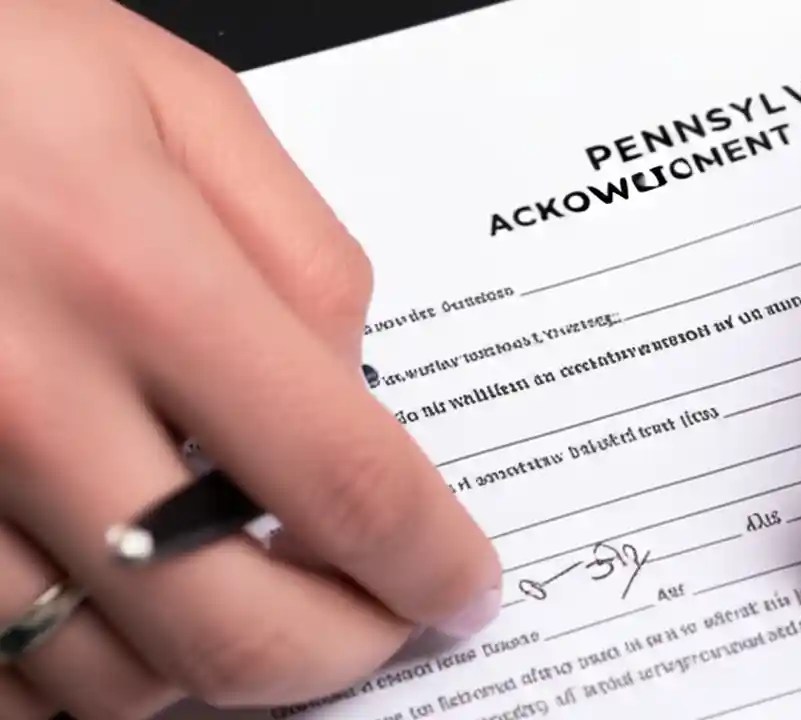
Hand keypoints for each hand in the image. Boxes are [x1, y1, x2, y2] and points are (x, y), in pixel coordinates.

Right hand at [0, 1, 498, 716]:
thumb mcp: (175, 100)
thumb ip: (301, 258)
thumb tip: (355, 398)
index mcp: (137, 276)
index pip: (342, 480)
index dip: (427, 563)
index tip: (459, 588)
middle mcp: (24, 400)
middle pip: (234, 628)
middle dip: (339, 652)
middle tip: (376, 625)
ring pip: (108, 677)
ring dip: (210, 663)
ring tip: (242, 592)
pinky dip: (78, 670)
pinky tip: (115, 604)